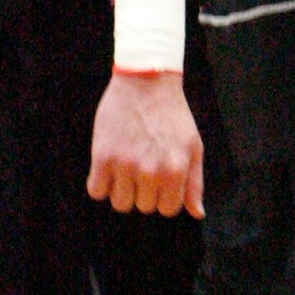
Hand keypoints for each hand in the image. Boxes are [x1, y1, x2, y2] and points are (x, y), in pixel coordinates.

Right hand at [87, 71, 204, 218]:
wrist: (146, 80)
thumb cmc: (173, 114)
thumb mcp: (193, 146)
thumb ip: (195, 183)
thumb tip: (197, 214)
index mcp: (175, 170)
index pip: (167, 209)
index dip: (163, 194)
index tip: (160, 176)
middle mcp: (150, 171)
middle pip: (143, 206)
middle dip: (144, 190)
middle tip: (144, 162)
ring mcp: (125, 164)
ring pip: (120, 203)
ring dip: (122, 189)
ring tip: (126, 164)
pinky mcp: (102, 155)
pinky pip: (96, 190)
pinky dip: (100, 183)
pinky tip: (109, 166)